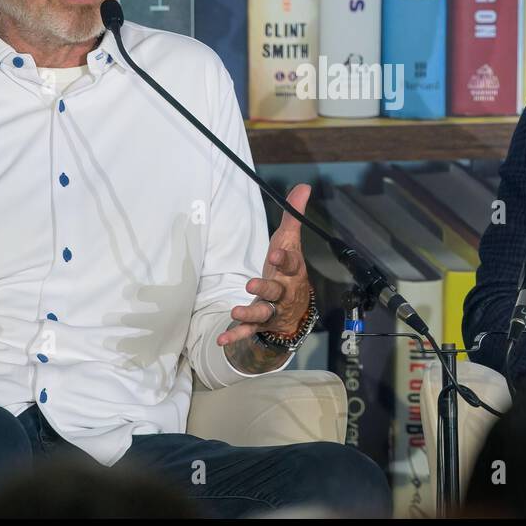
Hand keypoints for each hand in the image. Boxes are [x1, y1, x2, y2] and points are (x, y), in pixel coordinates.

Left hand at [217, 183, 313, 346]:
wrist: (296, 310)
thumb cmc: (289, 270)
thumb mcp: (290, 242)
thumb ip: (293, 216)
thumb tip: (304, 185)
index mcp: (292, 272)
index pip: (291, 264)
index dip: (284, 259)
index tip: (275, 252)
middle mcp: (284, 292)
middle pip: (277, 290)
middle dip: (265, 287)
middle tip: (251, 284)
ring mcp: (272, 310)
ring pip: (263, 312)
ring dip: (249, 312)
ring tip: (235, 311)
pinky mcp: (261, 324)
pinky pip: (249, 331)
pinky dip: (236, 336)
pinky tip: (221, 339)